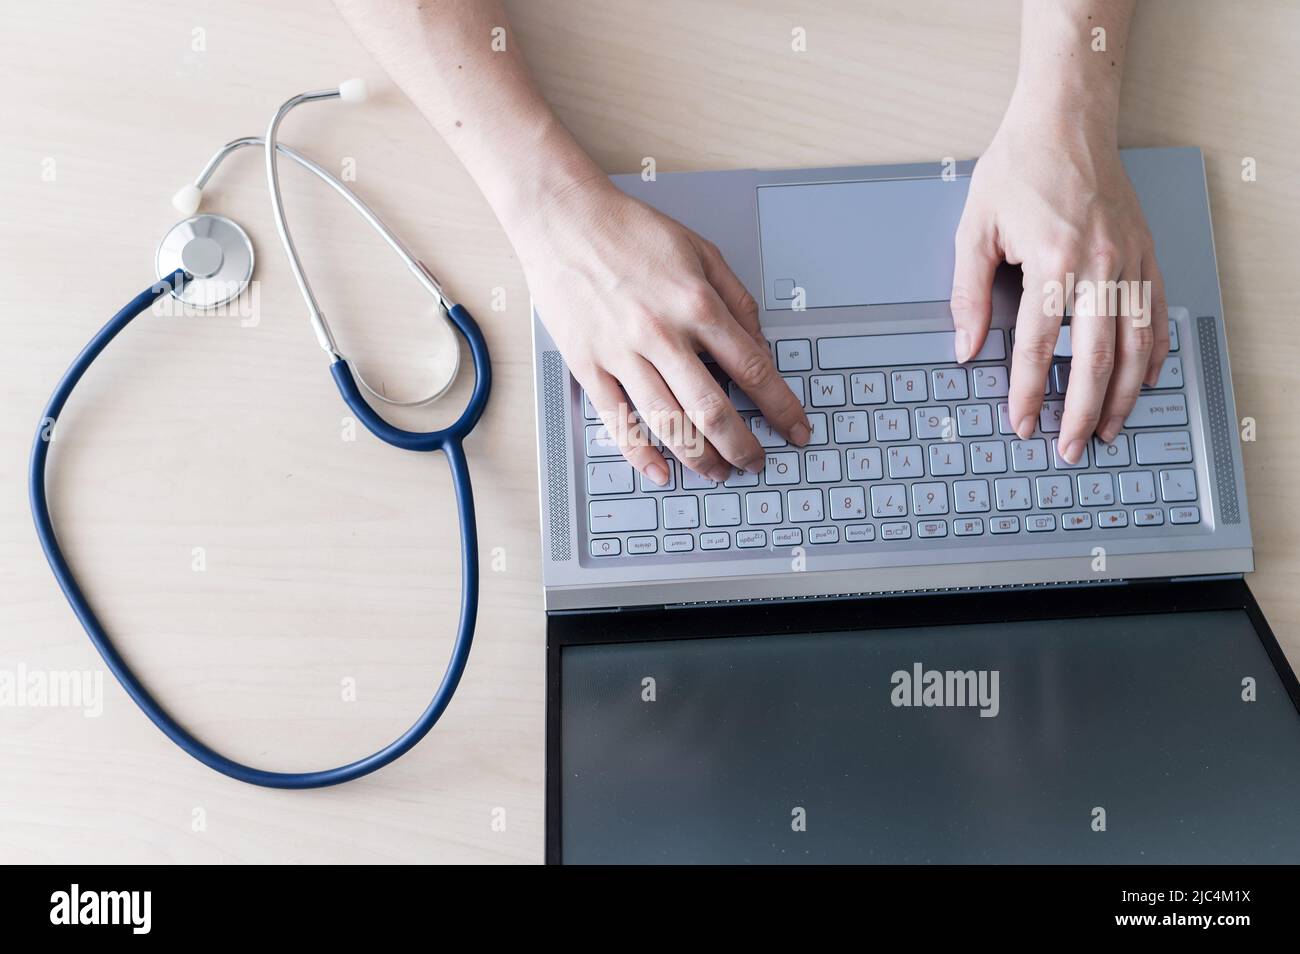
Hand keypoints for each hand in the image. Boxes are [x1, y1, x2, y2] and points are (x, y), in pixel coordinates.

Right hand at [513, 179, 809, 483]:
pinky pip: (618, 421)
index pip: (754, 370)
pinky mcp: (588, 365)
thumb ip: (737, 301)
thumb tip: (761, 346)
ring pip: (668, 424)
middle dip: (742, 446)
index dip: (781, 408)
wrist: (563, 218)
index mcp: (696, 304)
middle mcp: (661, 333)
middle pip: (713, 409)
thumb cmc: (629, 231)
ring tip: (717, 472)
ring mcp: (622, 353)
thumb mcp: (702, 252)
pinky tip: (661, 471)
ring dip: (699, 458)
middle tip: (756, 463)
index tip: (795, 429)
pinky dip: (641, 454)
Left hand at [951, 106, 1168, 461]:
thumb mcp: (975, 229)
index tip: (1022, 422)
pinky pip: (1156, 315)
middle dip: (1080, 412)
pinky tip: (1143, 380)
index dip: (1028, 392)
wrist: (1067, 119)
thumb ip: (967, 294)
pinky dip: (1152, 353)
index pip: (1038, 346)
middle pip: (1094, 359)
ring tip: (1105, 429)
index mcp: (1053, 262)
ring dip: (1122, 396)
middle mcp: (1099, 266)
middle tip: (1068, 447)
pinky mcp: (1145, 254)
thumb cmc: (1019, 166)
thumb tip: (965, 347)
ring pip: (1134, 346)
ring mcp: (1130, 261)